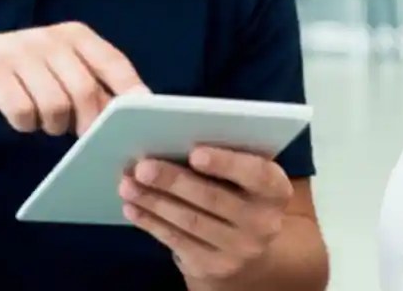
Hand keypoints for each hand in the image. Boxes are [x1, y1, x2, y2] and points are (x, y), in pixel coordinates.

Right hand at [0, 21, 148, 135]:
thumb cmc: (24, 77)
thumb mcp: (60, 71)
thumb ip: (93, 85)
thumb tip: (134, 113)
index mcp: (75, 35)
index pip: (114, 63)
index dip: (131, 93)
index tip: (141, 120)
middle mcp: (49, 38)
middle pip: (85, 91)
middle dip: (88, 122)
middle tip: (80, 134)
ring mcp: (19, 52)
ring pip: (55, 106)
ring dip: (52, 124)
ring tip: (44, 120)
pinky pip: (23, 112)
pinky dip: (24, 124)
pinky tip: (19, 117)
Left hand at [119, 147, 292, 284]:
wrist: (248, 249)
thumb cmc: (238, 193)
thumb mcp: (244, 176)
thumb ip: (224, 156)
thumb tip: (173, 136)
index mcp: (275, 190)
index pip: (257, 174)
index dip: (226, 163)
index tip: (195, 153)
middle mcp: (263, 223)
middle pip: (214, 199)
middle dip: (173, 181)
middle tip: (142, 166)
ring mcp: (238, 250)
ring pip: (190, 221)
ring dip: (153, 201)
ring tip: (127, 184)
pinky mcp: (212, 267)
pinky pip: (177, 241)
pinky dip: (150, 222)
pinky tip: (132, 208)